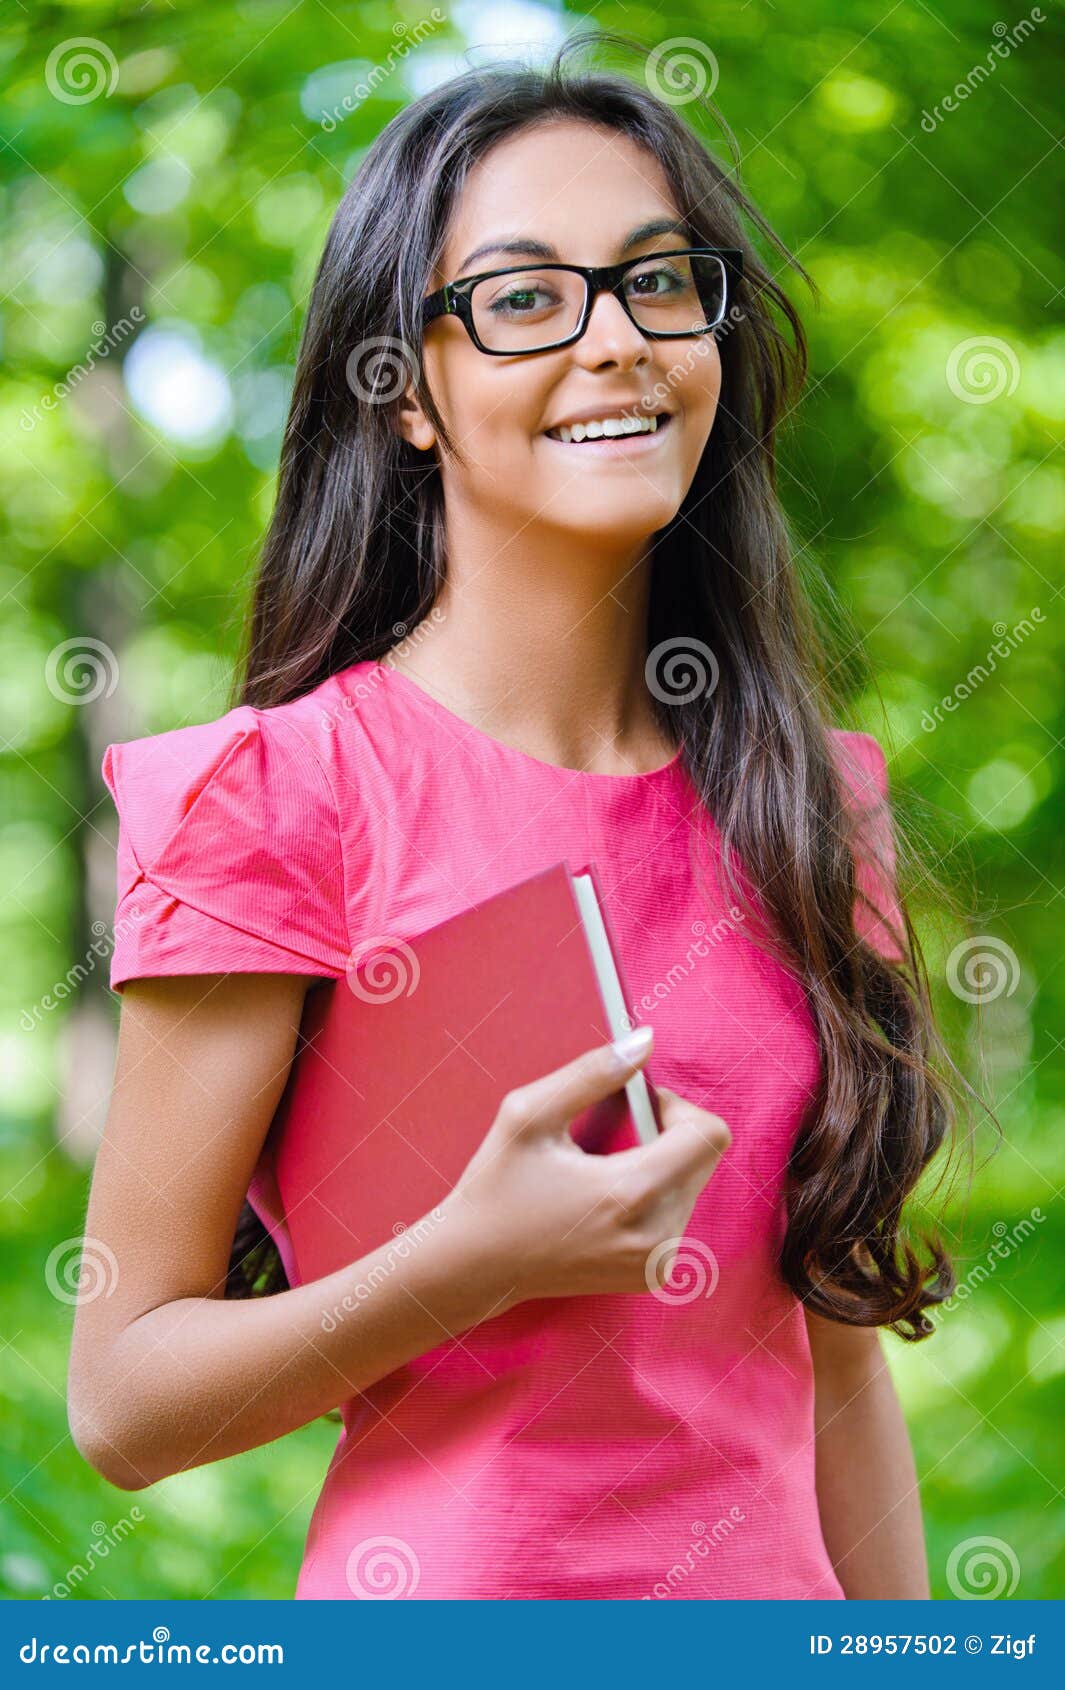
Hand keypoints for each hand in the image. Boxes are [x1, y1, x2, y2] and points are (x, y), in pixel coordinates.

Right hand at [440, 1027, 729, 1307]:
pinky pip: (678, 1214)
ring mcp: (657, 1261)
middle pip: (704, 1157)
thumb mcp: (530, 1114)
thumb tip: (645, 1040)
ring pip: (693, 1184)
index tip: (637, 1107)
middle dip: (667, 1133)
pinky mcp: (653, 1273)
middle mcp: (656, 1235)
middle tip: (612, 1138)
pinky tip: (606, 1201)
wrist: (476, 1265)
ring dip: (660, 1165)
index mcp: (631, 1193)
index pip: (709, 1135)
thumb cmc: (496, 1186)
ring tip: (603, 1172)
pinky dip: (653, 1195)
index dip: (676, 1107)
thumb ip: (593, 1071)